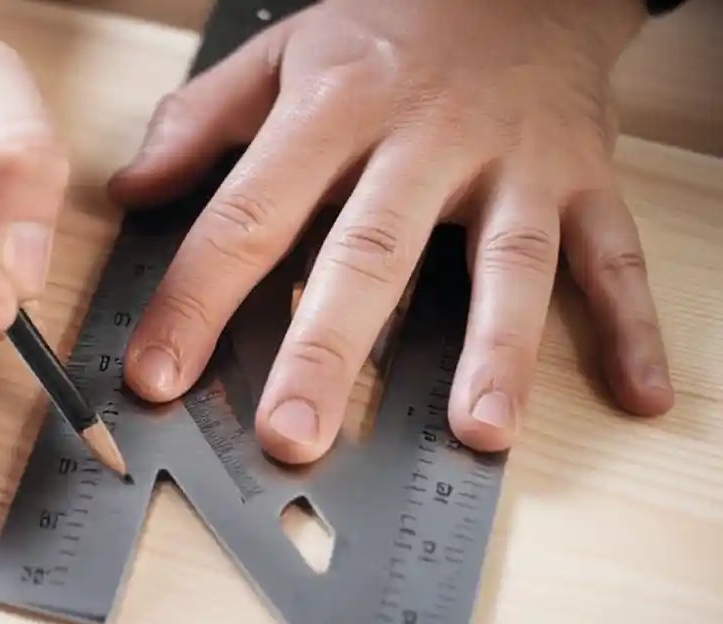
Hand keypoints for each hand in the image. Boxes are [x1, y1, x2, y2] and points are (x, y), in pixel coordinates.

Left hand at [111, 0, 672, 462]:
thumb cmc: (389, 27)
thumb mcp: (280, 53)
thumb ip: (199, 122)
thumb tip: (131, 192)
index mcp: (334, 108)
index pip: (251, 215)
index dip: (198, 299)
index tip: (159, 375)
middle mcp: (424, 138)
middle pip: (372, 252)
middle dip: (329, 350)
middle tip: (293, 436)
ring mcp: (513, 162)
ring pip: (505, 260)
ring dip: (496, 348)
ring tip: (478, 430)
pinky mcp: (582, 177)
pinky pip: (613, 253)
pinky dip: (632, 323)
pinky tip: (638, 392)